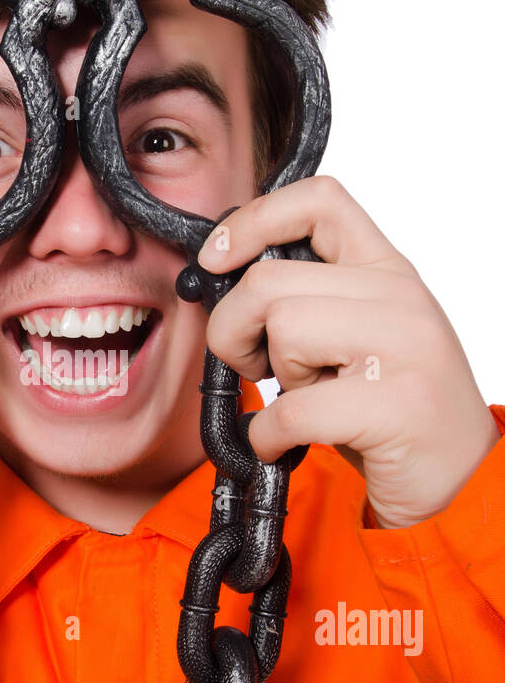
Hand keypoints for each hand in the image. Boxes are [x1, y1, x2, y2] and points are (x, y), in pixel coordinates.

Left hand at [198, 175, 499, 527]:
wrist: (463, 481)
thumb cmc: (395, 412)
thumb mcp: (359, 336)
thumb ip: (310, 300)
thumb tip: (223, 281)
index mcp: (389, 272)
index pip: (319, 201)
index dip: (253, 220)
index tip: (218, 258)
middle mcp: (401, 298)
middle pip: (270, 280)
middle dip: (235, 330)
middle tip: (255, 366)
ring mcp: (404, 348)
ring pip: (282, 329)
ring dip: (271, 379)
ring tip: (302, 400)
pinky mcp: (394, 406)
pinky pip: (289, 409)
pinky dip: (267, 436)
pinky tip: (284, 444)